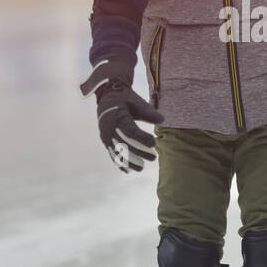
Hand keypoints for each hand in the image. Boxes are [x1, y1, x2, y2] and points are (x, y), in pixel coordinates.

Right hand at [80, 58, 163, 172]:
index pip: (130, 131)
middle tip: (154, 158)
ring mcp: (105, 135)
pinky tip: (127, 170)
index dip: (142, 138)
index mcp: (117, 117)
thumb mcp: (136, 101)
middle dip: (139, 153)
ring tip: (141, 168)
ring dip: (128, 161)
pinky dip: (118, 162)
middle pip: (124, 144)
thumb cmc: (125, 98)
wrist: (107, 96)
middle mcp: (109, 128)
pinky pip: (111, 152)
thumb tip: (162, 120)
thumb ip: (148, 112)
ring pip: (116, 151)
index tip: (154, 143)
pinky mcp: (105, 140)